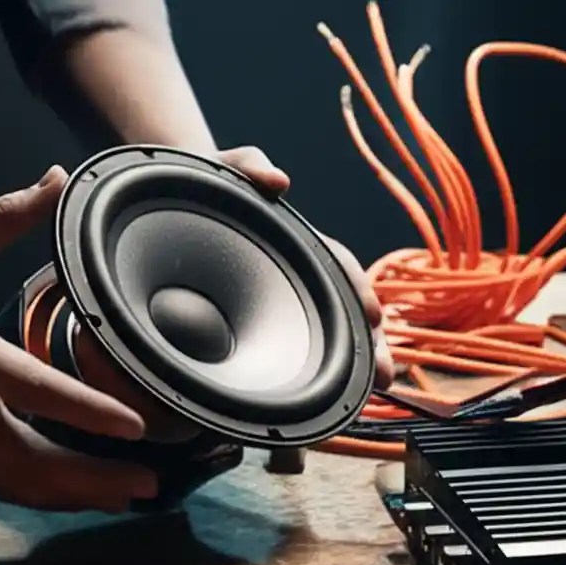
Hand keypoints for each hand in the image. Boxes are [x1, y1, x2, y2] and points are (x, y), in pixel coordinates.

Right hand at [0, 166, 156, 512]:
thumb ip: (11, 215)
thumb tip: (60, 177)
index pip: (36, 392)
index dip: (89, 412)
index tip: (138, 427)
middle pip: (35, 463)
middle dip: (96, 479)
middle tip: (152, 479)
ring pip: (18, 484)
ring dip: (75, 495)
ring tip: (128, 493)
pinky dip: (42, 494)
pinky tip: (78, 494)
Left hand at [213, 146, 395, 388]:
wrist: (180, 203)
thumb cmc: (212, 184)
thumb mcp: (226, 168)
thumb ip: (248, 164)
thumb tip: (277, 179)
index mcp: (295, 239)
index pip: (337, 265)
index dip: (358, 288)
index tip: (374, 315)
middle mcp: (297, 271)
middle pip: (344, 309)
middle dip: (371, 343)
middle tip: (385, 376)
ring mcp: (282, 297)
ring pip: (329, 334)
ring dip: (355, 365)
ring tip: (369, 398)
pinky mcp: (261, 318)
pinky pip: (296, 346)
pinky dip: (317, 371)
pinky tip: (329, 400)